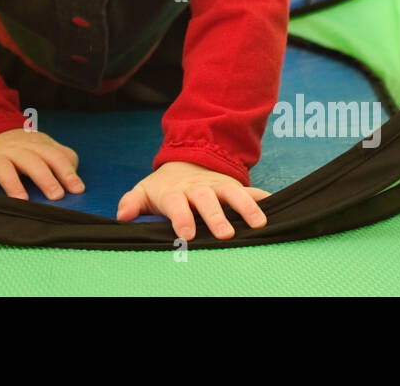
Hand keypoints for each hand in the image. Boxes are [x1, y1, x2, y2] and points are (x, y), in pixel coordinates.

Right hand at [0, 128, 84, 200]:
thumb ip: (63, 158)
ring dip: (12, 183)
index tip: (77, 189)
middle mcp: (15, 149)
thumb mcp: (43, 146)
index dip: (66, 172)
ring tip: (22, 200)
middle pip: (31, 161)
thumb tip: (77, 180)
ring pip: (3, 168)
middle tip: (56, 196)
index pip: (54, 156)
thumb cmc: (21, 147)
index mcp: (35, 145)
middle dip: (44, 178)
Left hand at [116, 161, 269, 239]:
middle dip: (216, 216)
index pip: (176, 204)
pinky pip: (253, 191)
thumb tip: (122, 215)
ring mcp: (219, 186)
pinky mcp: (236, 187)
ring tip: (259, 224)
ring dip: (246, 207)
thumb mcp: (145, 191)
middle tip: (225, 235)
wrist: (186, 163)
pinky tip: (277, 207)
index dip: (181, 218)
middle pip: (207, 200)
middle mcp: (199, 188)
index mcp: (175, 192)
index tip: (187, 235)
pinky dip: (264, 198)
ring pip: (234, 194)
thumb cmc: (164, 187)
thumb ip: (132, 202)